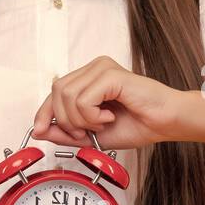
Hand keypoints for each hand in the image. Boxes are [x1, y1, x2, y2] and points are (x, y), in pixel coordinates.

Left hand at [32, 55, 185, 150]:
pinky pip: (83, 99)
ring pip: (67, 95)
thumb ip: (67, 132)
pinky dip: (92, 116)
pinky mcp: (111, 74)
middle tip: (87, 132)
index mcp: (89, 78)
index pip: (55, 91)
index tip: (39, 130)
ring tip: (101, 124)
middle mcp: (93, 68)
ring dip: (81, 119)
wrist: (165, 123)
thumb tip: (40, 131)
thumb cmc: (138, 124)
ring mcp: (102, 68)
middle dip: (65, 120)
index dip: (44, 112)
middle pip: (57, 91)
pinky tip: (108, 117)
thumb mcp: (93, 135)